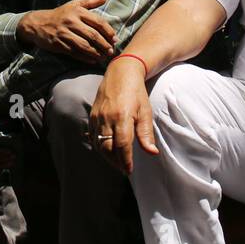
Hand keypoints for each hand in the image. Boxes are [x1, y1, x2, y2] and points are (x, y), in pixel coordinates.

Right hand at [16, 0, 115, 63]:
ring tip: (104, 57)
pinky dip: (85, 58)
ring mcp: (65, 34)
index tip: (114, 39)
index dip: (108, 31)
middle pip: (93, 35)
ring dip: (96, 53)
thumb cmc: (60, 14)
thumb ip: (90, 2)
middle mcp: (71, 22)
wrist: (38, 23)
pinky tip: (93, 60)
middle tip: (111, 51)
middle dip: (104, 44)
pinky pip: (75, 53)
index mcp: (78, 11)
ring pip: (85, 46)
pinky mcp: (59, 44)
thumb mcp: (73, 5)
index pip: (98, 22)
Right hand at [89, 56, 155, 173]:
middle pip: (107, 148)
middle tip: (124, 169)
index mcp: (122, 117)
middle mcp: (106, 118)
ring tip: (118, 162)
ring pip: (98, 144)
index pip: (122, 145)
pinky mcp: (92, 116)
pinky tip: (108, 150)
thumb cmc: (136, 92)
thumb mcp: (145, 111)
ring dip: (107, 156)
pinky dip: (99, 146)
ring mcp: (97, 117)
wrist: (120, 73)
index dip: (125, 160)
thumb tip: (152, 153)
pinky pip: (93, 136)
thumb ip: (146, 134)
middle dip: (116, 162)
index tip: (129, 170)